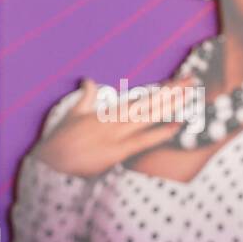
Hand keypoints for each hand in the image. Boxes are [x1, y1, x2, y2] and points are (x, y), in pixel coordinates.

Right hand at [34, 76, 195, 178]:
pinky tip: (177, 126)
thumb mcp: (74, 113)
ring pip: (149, 116)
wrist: (50, 161)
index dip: (160, 90)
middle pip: (149, 102)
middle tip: (192, 80)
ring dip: (170, 106)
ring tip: (190, 95)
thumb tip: (89, 80)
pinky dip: (160, 134)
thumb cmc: (61, 139)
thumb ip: (86, 97)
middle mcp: (115, 119)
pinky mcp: (117, 152)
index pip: (140, 97)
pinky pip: (142, 141)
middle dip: (172, 91)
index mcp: (108, 110)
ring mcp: (116, 135)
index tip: (177, 82)